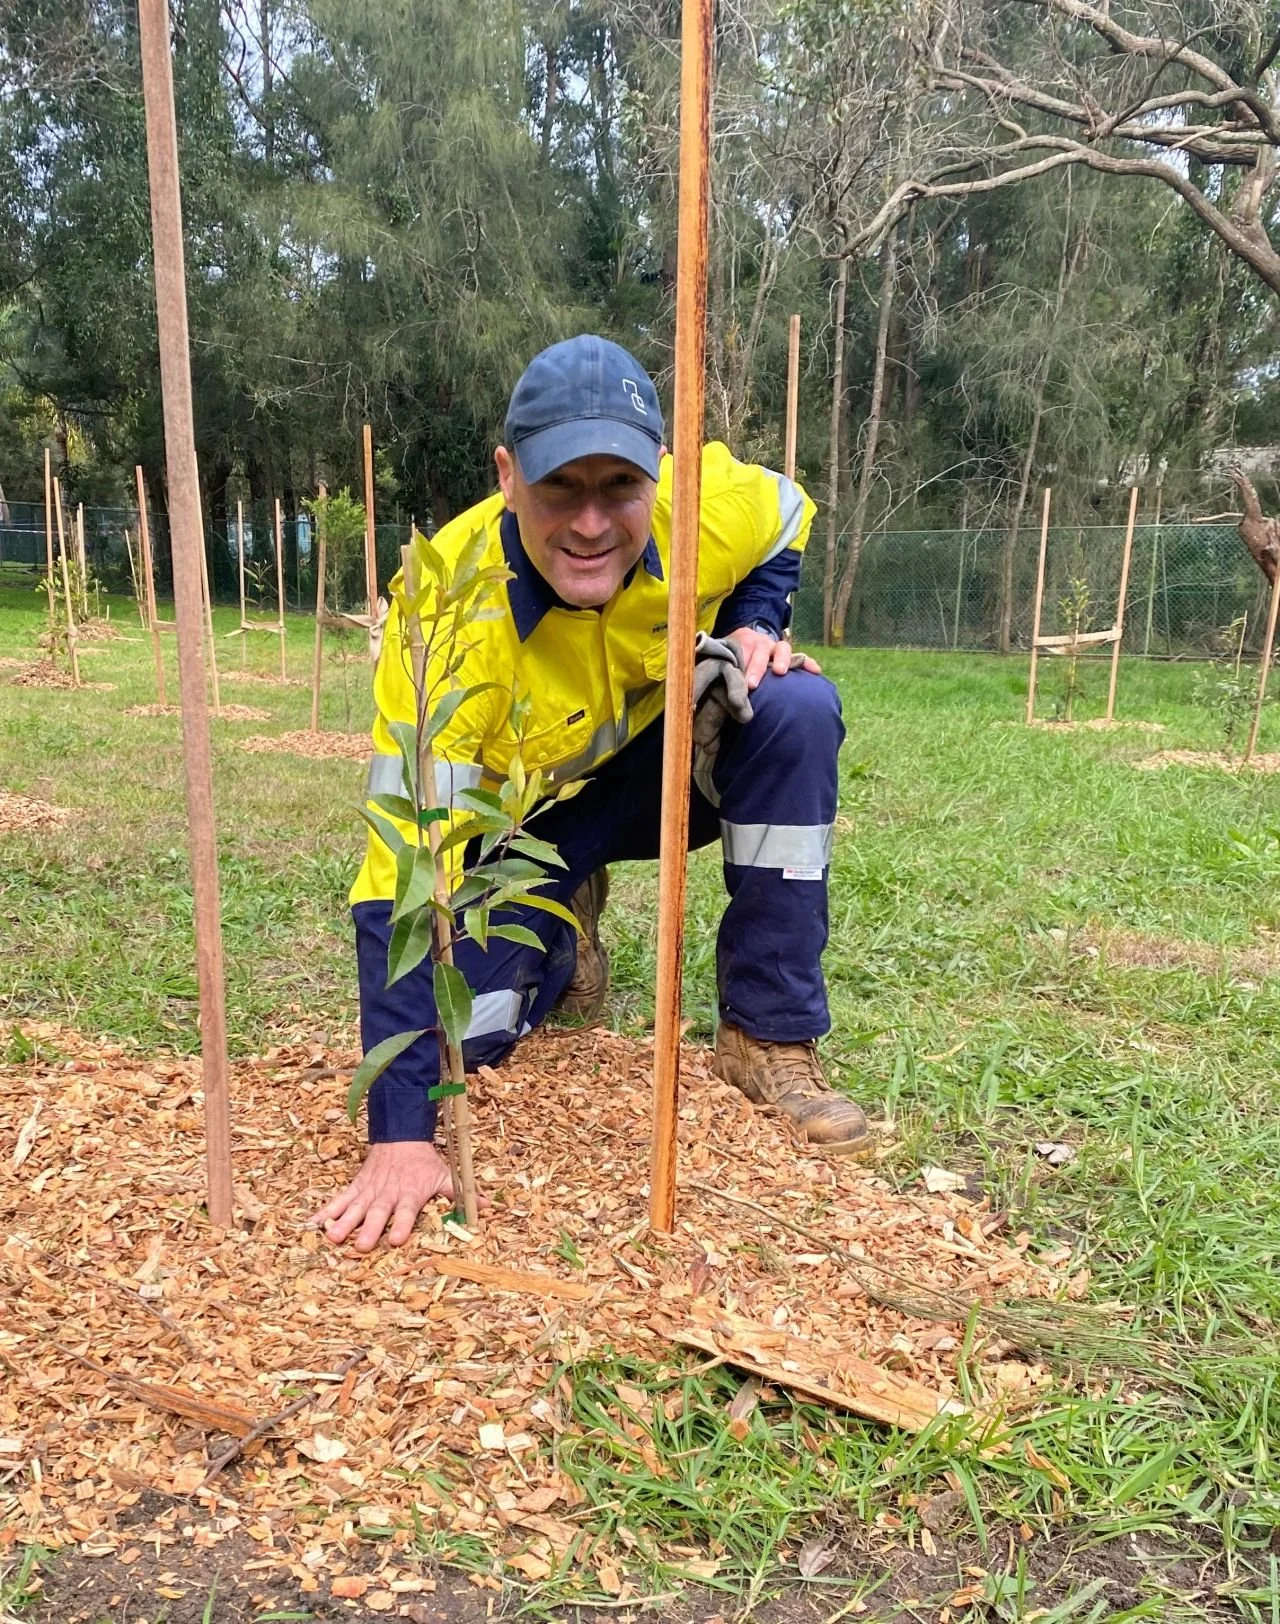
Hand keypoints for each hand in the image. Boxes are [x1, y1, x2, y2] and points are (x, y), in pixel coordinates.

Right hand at [311, 1140, 455, 1251]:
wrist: (401, 1136)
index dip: (402, 1225)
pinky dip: (324, 1212)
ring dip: (343, 1223)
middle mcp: (387, 1195)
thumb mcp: (445, 1176)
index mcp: (410, 1195)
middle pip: (377, 1214)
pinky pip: (338, 1201)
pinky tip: (311, 1225)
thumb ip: (463, 1194)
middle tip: (362, 1245)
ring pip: (354, 1209)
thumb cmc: (424, 1163)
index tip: (395, 1239)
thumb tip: (488, 1207)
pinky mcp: (356, 1187)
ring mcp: (369, 1192)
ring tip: (332, 1237)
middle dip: (370, 1229)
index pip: (406, 1212)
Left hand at [728, 627, 821, 689]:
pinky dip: (807, 663)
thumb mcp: (727, 659)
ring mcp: (776, 648)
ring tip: (780, 672)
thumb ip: (725, 670)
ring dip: (782, 659)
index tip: (733, 681)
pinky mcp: (788, 656)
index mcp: (743, 641)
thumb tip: (716, 690)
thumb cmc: (736, 658)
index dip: (738, 665)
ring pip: (782, 648)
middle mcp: (761, 642)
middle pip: (760, 651)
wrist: (749, 643)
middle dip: (756, 667)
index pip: (740, 651)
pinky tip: (816, 671)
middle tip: (752, 684)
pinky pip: (800, 657)